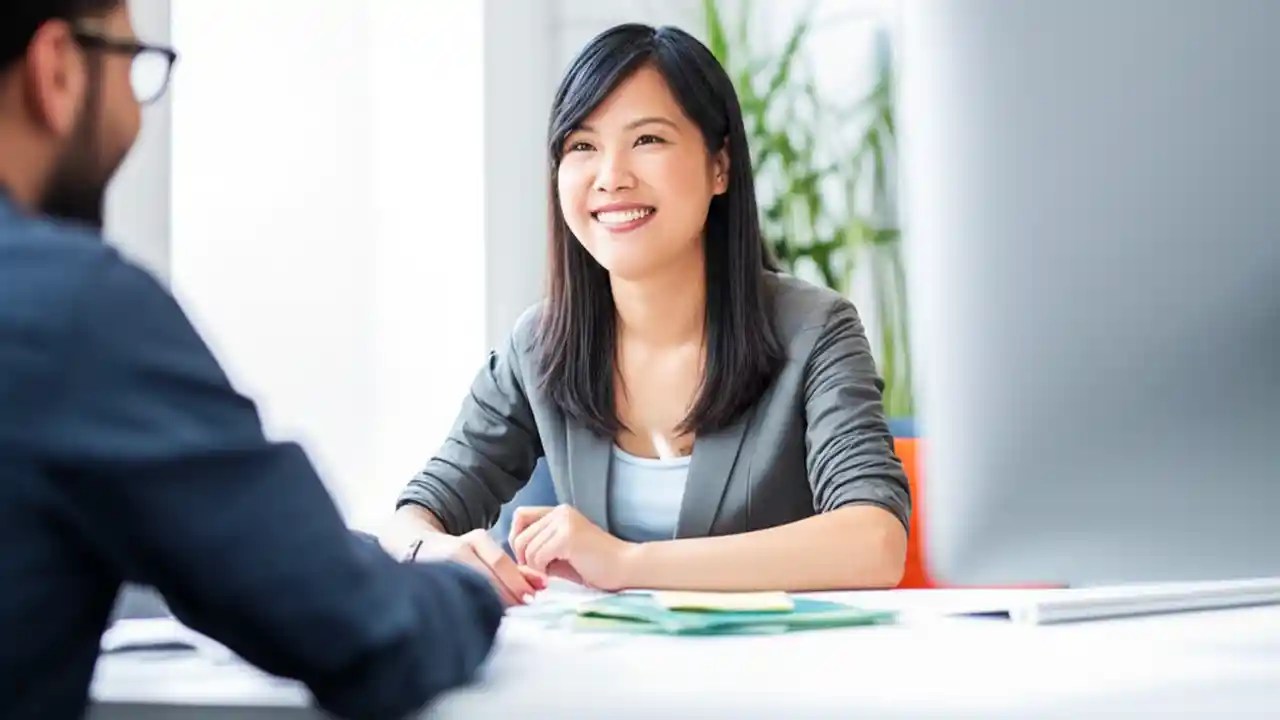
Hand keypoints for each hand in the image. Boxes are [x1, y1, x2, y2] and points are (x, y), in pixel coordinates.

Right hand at [411, 529, 546, 606]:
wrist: (422, 547)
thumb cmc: (465, 555)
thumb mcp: (488, 553)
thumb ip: (515, 569)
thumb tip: (541, 585)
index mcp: (476, 540)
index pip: (500, 563)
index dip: (517, 582)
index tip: (533, 598)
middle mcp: (458, 550)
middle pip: (486, 577)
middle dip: (507, 596)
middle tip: (523, 611)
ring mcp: (443, 566)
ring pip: (471, 588)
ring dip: (490, 604)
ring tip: (506, 617)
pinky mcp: (433, 581)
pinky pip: (457, 598)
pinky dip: (471, 608)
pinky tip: (481, 618)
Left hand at [509, 505, 635, 591]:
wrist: (625, 569)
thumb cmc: (595, 567)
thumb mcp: (560, 554)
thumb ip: (538, 550)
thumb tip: (513, 559)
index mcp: (559, 512)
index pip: (520, 516)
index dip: (516, 539)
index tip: (526, 560)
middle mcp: (560, 511)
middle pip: (520, 534)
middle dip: (523, 558)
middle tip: (538, 573)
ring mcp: (564, 522)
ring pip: (526, 547)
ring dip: (534, 567)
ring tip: (550, 575)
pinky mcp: (568, 536)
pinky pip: (537, 556)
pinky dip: (541, 570)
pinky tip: (554, 576)